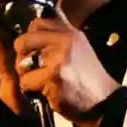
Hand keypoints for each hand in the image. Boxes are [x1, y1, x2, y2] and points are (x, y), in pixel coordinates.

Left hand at [13, 9, 119, 126]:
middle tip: (34, 69)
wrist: (104, 102)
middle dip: (23, 58)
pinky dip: (32, 91)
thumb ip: (59, 38)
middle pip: (23, 41)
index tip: (36, 51)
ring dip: (28, 77)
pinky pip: (26, 82)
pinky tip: (48, 92)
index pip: (36, 24)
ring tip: (44, 82)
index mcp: (70, 32)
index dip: (30, 39)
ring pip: (22, 64)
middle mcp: (64, 40)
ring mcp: (58, 58)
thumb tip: (36, 28)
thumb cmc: (89, 79)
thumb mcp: (79, 48)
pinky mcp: (52, 76)